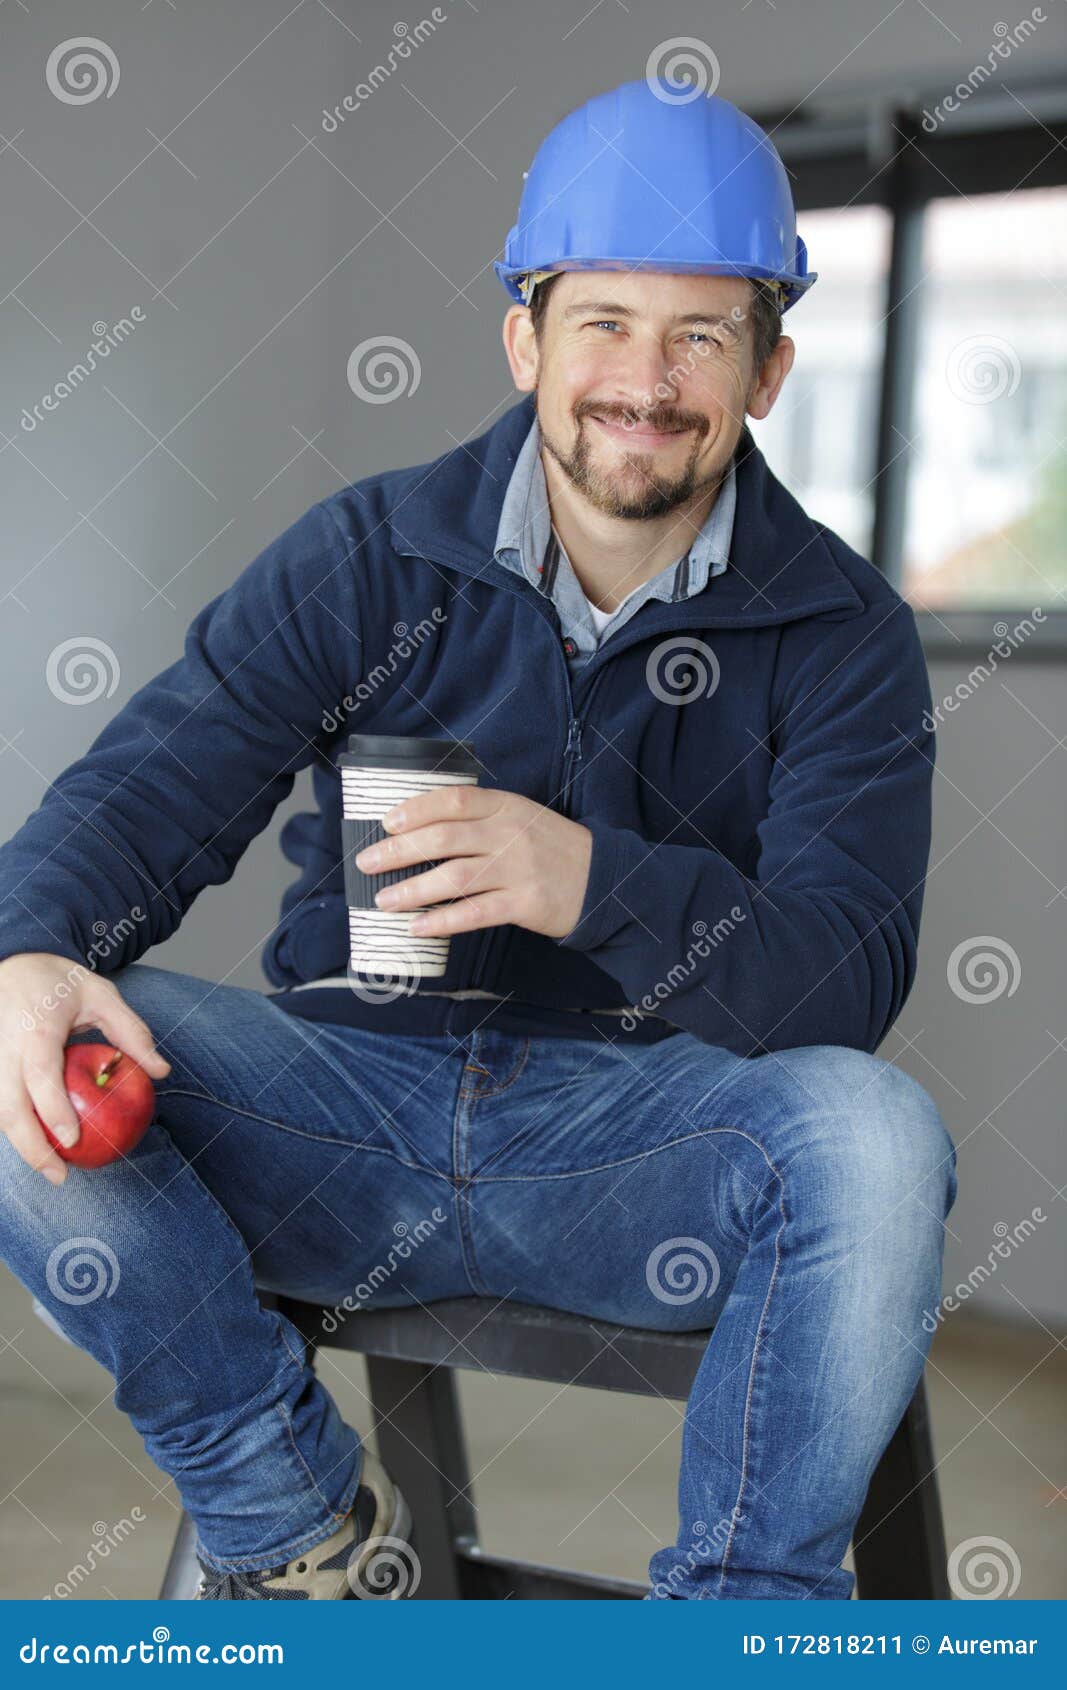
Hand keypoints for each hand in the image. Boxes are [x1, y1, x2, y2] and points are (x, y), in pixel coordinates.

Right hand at [0, 952, 170, 1184]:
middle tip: (59, 1175)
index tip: (72, 1140)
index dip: (52, 1110)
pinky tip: (37, 1145)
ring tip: (51, 1168)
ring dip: (20, 1143)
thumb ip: (132, 1032)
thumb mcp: (102, 995)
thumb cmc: (60, 981)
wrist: (15, 959)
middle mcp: (5, 1045)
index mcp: (35, 1026)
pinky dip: (13, 1126)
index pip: (40, 1074)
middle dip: (31, 1147)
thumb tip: (162, 1071)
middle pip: (9, 1106)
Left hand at [354, 787, 592, 941]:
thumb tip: (421, 830)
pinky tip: (417, 927)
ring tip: (384, 900)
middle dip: (397, 852)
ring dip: (411, 889)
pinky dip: (441, 921)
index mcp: (505, 806)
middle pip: (443, 838)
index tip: (385, 824)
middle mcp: (509, 833)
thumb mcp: (520, 818)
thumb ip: (480, 819)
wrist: (603, 878)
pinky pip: (474, 912)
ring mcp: (517, 868)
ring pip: (453, 876)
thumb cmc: (551, 848)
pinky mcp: (525, 903)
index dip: (414, 810)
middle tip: (367, 864)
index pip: (451, 801)